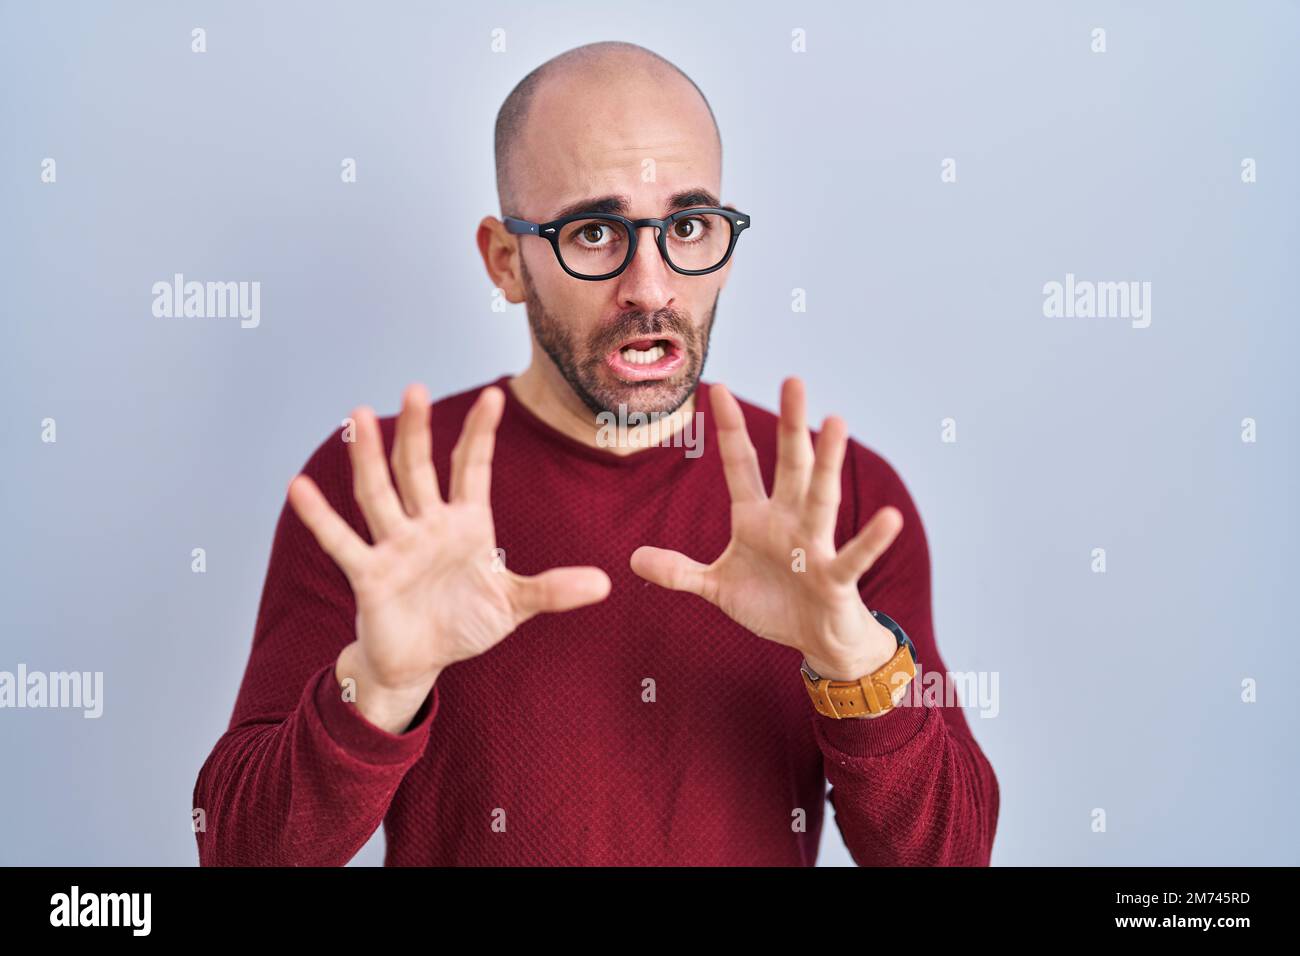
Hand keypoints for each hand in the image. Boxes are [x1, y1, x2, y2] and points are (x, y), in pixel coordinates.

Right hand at [288, 383, 610, 729]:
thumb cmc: (465, 623)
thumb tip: (605, 583)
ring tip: (359, 415)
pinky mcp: (369, 574)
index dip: (480, 435)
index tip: (493, 395)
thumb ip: (553, 591)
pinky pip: (342, 542)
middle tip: (415, 388)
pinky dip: (321, 517)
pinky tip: (300, 487)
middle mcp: (426, 525)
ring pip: (379, 494)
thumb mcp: (514, 605)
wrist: (421, 661)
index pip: (472, 469)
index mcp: (465, 524)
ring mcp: (395, 546)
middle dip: (417, 431)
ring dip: (369, 458)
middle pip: (418, 469)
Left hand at [630, 377, 902, 680]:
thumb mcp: (716, 588)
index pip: (741, 464)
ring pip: (820, 497)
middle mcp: (788, 521)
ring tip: (837, 422)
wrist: (816, 640)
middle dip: (790, 424)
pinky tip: (889, 518)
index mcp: (756, 517)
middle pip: (789, 465)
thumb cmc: (771, 604)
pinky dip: (871, 539)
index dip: (730, 428)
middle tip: (793, 380)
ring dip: (827, 462)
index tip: (717, 388)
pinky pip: (853, 556)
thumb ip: (679, 573)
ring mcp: (814, 546)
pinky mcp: (835, 577)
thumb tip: (634, 559)